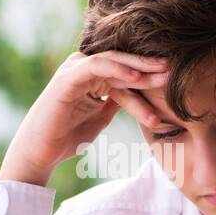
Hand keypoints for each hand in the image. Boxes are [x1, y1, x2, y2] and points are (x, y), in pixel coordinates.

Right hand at [0, 50, 168, 184]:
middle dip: (149, 67)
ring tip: (162, 77)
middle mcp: (82, 66)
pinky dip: (117, 69)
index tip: (174, 81)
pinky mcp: (67, 78)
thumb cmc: (68, 136)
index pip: (125, 69)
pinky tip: (136, 78)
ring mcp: (73, 70)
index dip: (149, 75)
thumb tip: (141, 95)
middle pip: (122, 62)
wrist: (41, 152)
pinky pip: (95, 67)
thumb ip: (116, 101)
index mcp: (91, 74)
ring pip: (113, 62)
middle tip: (175, 70)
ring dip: (139, 69)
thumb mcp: (101, 116)